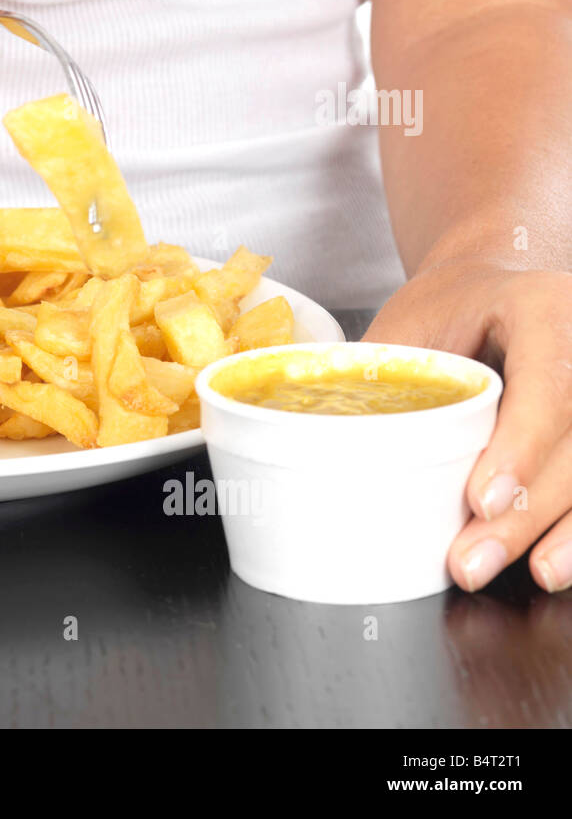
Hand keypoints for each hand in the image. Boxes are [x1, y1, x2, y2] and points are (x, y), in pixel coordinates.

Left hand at [364, 256, 571, 592]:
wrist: (491, 288)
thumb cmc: (446, 308)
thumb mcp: (407, 326)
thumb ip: (378, 376)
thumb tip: (316, 435)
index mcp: (543, 309)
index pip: (546, 383)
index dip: (521, 447)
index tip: (481, 499)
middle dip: (528, 511)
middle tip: (472, 560)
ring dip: (563, 529)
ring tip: (528, 574)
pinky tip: (555, 561)